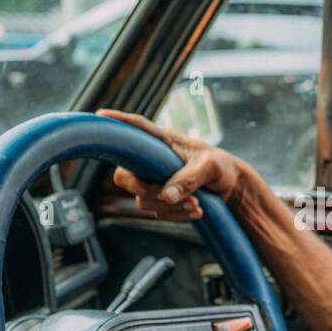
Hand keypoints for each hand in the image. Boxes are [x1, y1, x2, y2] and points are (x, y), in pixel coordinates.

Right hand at [97, 109, 253, 220]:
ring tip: (197, 206)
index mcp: (162, 141)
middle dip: (148, 191)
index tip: (100, 115)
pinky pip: (157, 212)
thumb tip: (167, 194)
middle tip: (177, 197)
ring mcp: (153, 180)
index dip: (118, 121)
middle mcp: (151, 159)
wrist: (231, 188)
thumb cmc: (221, 167)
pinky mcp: (160, 198)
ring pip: (143, 200)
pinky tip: (196, 212)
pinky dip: (175, 215)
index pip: (136, 127)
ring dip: (169, 208)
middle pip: (125, 177)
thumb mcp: (210, 167)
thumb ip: (189, 178)